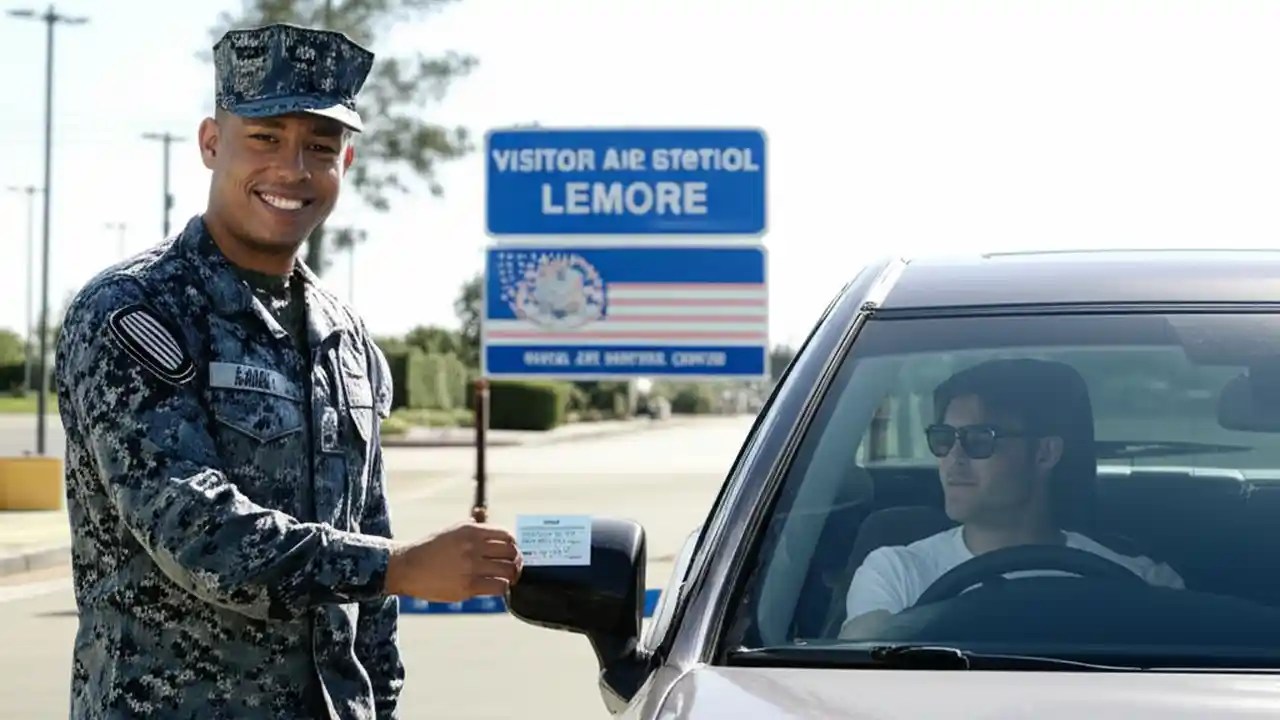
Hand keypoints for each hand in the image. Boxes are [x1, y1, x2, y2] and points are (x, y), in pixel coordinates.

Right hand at [385, 522, 522, 601]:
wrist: (408, 567)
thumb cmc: (430, 548)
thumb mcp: (452, 530)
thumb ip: (472, 524)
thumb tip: (483, 513)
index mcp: (471, 530)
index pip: (507, 535)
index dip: (513, 546)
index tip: (511, 553)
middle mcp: (473, 546)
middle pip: (511, 553)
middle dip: (516, 562)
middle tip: (514, 568)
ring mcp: (471, 567)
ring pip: (508, 571)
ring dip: (511, 576)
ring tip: (507, 579)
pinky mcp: (468, 586)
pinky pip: (498, 586)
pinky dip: (502, 588)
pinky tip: (496, 587)